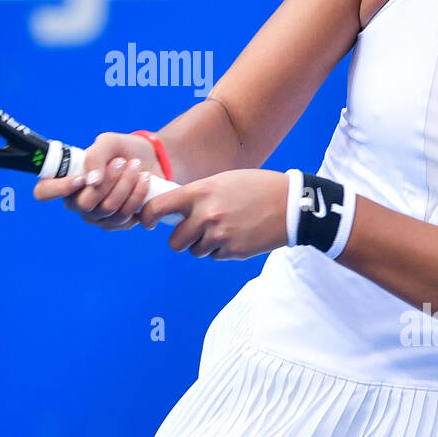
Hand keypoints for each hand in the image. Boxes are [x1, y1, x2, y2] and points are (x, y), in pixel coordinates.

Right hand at [32, 132, 163, 230]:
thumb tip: (91, 181)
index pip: (44, 191)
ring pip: (109, 209)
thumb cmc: (121, 150)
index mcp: (66, 181)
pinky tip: (144, 180)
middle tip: (122, 162)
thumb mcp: (108, 142)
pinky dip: (138, 195)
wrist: (150, 159)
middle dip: (108, 180)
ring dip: (126, 185)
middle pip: (85, 203)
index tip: (81, 178)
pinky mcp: (119, 224)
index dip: (58, 188)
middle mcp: (78, 203)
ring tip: (136, 166)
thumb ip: (95, 156)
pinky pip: (126, 216)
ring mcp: (98, 217)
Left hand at [136, 169, 288, 260]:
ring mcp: (219, 236)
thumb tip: (175, 209)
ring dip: (203, 244)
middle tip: (194, 229)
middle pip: (175, 241)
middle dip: (182, 238)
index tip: (148, 221)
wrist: (290, 205)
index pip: (158, 208)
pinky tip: (237, 234)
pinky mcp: (233, 251)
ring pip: (195, 250)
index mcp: (200, 193)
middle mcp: (206, 216)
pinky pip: (215, 256)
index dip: (147, 216)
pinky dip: (221, 249)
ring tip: (223, 228)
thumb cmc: (256, 187)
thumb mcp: (223, 181)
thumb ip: (198, 195)